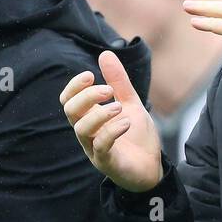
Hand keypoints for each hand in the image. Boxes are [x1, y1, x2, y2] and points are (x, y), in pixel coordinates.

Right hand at [61, 50, 162, 192]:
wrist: (153, 168)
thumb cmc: (137, 137)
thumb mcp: (130, 104)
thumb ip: (119, 82)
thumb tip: (105, 53)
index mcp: (89, 118)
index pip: (68, 100)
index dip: (74, 87)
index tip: (90, 74)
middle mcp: (87, 133)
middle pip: (70, 111)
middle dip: (86, 97)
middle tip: (107, 90)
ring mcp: (95, 149)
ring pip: (82, 129)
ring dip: (99, 114)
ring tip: (119, 106)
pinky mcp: (107, 163)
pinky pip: (101, 146)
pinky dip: (112, 131)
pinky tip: (126, 122)